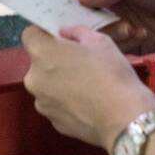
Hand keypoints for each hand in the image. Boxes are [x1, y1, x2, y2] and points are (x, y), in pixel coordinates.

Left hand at [22, 25, 154, 151]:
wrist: (124, 119)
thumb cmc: (112, 76)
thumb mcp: (100, 42)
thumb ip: (77, 32)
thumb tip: (66, 32)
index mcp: (42, 53)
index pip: (29, 35)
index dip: (44, 34)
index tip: (59, 37)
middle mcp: (34, 78)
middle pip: (38, 62)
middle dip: (54, 59)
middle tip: (79, 61)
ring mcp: (42, 103)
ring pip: (46, 85)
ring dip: (59, 81)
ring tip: (86, 84)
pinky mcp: (53, 122)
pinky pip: (55, 104)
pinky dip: (66, 101)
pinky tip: (87, 101)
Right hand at [73, 0, 154, 53]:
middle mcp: (105, 0)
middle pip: (77, 11)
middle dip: (75, 17)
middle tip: (69, 24)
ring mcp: (114, 21)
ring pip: (92, 31)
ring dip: (104, 31)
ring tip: (125, 27)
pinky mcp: (125, 40)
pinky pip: (110, 45)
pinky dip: (119, 42)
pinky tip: (137, 33)